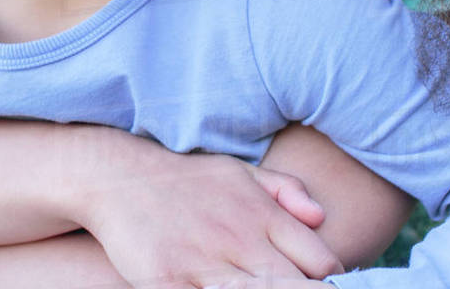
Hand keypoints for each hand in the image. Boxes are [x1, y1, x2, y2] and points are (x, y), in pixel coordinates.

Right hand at [78, 149, 342, 286]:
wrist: (119, 177)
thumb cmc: (187, 181)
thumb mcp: (241, 172)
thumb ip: (286, 191)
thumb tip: (321, 218)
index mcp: (261, 215)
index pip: (321, 263)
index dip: (330, 284)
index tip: (326, 288)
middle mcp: (239, 239)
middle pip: (295, 288)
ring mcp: (204, 263)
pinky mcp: (168, 281)